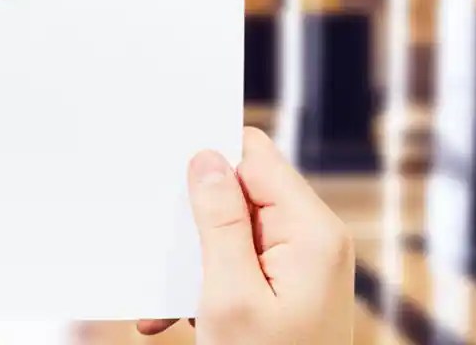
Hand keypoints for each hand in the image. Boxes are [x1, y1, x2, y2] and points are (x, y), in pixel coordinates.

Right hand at [137, 127, 353, 343]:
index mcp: (311, 231)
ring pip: (233, 233)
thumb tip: (207, 158)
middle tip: (161, 250)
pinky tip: (177, 319)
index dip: (210, 157)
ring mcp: (303, 265)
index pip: (255, 155)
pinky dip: (206, 286)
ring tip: (166, 306)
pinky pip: (240, 265)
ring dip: (194, 262)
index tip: (167, 175)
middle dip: (195, 222)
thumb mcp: (230, 295)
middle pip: (242, 193)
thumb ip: (219, 221)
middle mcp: (313, 240)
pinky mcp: (289, 288)